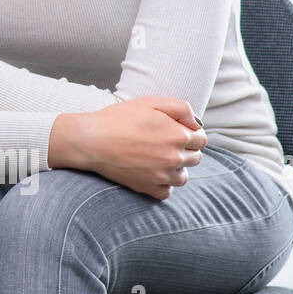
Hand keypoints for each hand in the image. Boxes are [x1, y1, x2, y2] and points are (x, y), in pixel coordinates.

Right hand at [62, 96, 206, 200]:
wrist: (91, 140)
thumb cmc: (118, 118)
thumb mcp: (150, 102)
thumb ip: (181, 108)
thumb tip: (196, 122)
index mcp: (178, 135)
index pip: (201, 139)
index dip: (190, 133)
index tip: (176, 131)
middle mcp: (175, 157)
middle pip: (195, 158)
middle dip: (185, 150)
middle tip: (164, 143)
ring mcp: (162, 175)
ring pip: (183, 176)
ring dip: (176, 168)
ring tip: (159, 158)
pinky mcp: (148, 187)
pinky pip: (166, 191)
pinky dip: (163, 184)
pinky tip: (152, 172)